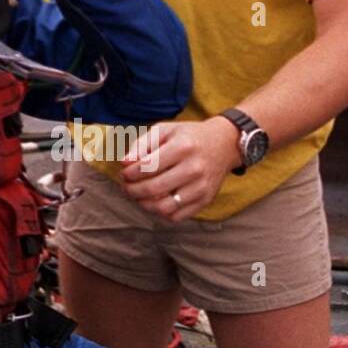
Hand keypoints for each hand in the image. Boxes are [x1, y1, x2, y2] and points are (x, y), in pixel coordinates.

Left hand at [116, 117, 239, 221]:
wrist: (223, 145)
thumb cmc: (188, 136)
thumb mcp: (164, 130)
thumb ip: (142, 144)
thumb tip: (124, 162)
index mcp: (182, 147)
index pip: (147, 167)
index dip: (129, 173)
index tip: (123, 173)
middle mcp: (194, 168)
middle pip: (153, 188)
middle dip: (132, 190)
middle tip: (125, 187)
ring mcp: (201, 187)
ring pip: (164, 207)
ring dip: (144, 204)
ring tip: (137, 196)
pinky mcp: (205, 200)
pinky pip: (177, 216)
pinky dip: (161, 212)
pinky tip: (155, 202)